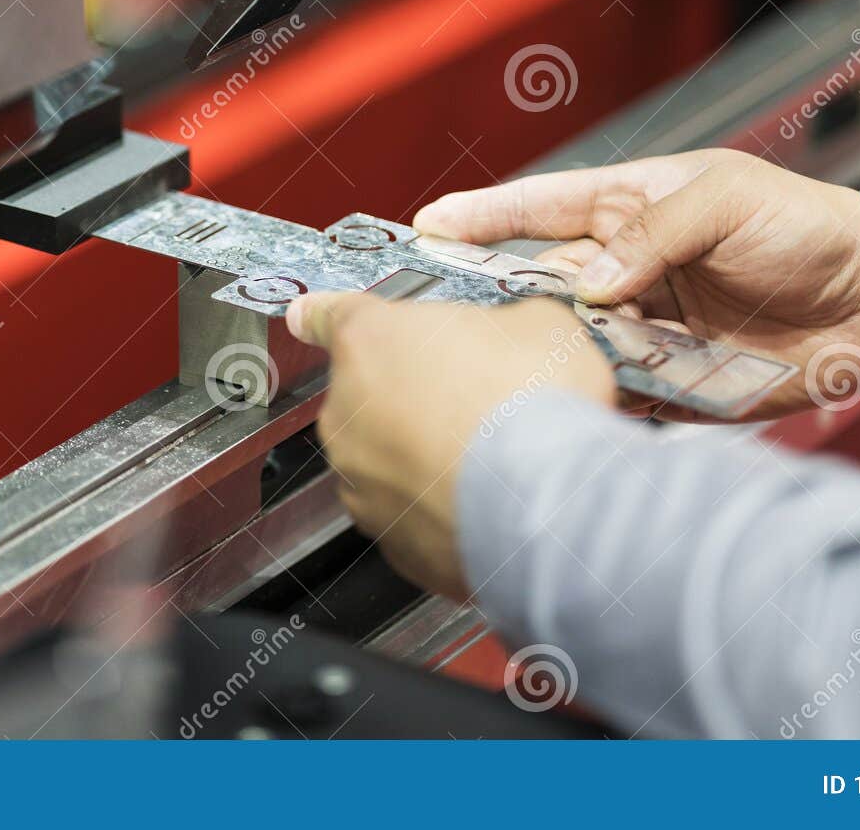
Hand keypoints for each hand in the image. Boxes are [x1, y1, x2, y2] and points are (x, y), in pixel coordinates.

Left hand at [287, 294, 614, 599]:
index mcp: (369, 342)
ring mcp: (362, 484)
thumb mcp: (533, 323)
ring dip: (423, 456)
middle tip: (476, 398)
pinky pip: (411, 515)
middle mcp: (348, 414)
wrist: (550, 501)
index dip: (323, 315)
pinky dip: (440, 509)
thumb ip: (493, 327)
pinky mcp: (391, 545)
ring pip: (385, 459)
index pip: (330, 317)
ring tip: (489, 458)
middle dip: (412, 395)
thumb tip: (508, 341)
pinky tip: (488, 503)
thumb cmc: (536, 400)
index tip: (308, 317)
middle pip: (369, 394)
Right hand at [413, 149, 859, 419]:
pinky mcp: (668, 380)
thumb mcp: (726, 200)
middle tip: (443, 306)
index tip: (428, 223)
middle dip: (493, 292)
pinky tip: (562, 400)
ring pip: (568, 340)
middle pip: (541, 281)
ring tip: (499, 359)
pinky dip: (589, 396)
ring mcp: (643, 327)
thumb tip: (593, 283)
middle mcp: (628, 268)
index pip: (541, 208)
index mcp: (632, 207)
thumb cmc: (806, 228)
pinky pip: (613, 390)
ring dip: (542, 350)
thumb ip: (653, 234)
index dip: (484, 216)